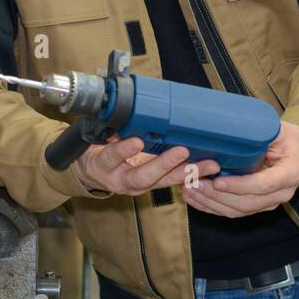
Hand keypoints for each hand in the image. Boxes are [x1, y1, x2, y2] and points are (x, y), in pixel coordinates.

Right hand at [72, 136, 219, 195]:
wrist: (91, 175)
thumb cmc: (95, 152)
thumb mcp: (95, 139)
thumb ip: (109, 129)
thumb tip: (122, 111)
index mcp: (104, 166)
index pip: (111, 158)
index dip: (123, 151)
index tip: (136, 142)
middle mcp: (120, 181)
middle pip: (142, 177)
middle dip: (163, 165)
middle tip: (182, 151)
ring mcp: (137, 187)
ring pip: (162, 182)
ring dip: (186, 172)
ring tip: (207, 165)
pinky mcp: (151, 186)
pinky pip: (171, 182)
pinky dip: (190, 176)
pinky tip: (208, 169)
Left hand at [183, 121, 298, 217]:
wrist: (298, 151)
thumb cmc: (286, 137)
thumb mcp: (277, 129)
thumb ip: (258, 133)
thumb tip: (226, 127)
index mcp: (291, 172)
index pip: (264, 184)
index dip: (239, 185)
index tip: (217, 180)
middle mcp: (283, 192)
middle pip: (248, 202)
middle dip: (218, 196)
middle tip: (195, 184)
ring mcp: (270, 202)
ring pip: (238, 210)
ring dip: (211, 203)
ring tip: (190, 190)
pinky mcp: (258, 206)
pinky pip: (234, 211)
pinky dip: (213, 207)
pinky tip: (195, 200)